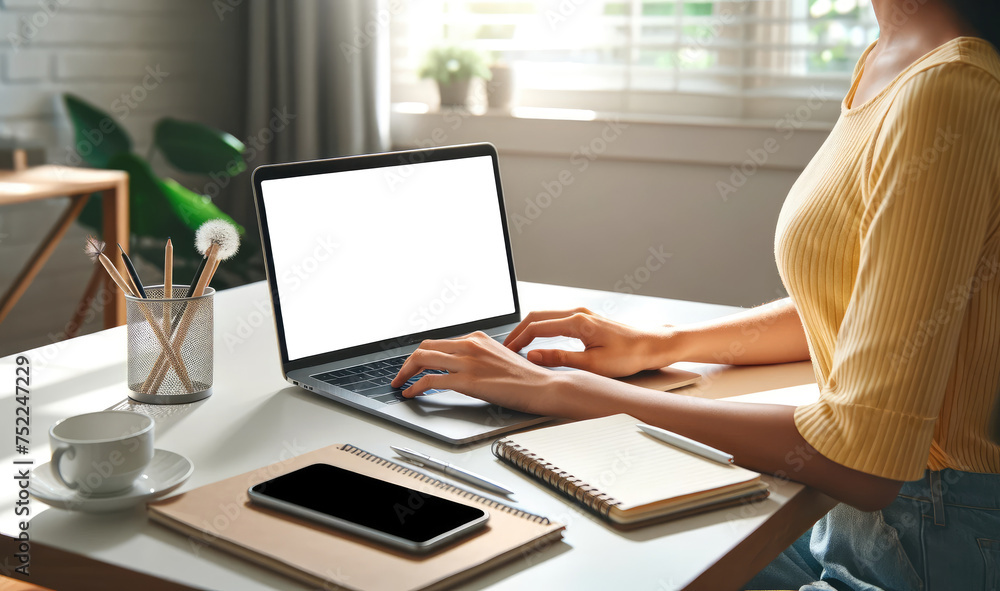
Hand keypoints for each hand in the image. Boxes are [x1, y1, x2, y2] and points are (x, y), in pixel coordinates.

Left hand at [390, 332, 570, 414]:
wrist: (541, 386)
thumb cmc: (525, 377)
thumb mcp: (498, 356)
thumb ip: (478, 356)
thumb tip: (461, 365)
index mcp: (477, 338)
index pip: (439, 342)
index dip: (422, 355)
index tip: (415, 364)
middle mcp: (470, 345)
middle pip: (425, 347)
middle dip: (408, 361)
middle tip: (401, 373)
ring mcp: (467, 362)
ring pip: (422, 359)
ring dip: (405, 372)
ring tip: (400, 383)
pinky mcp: (467, 380)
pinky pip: (430, 381)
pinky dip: (415, 387)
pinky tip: (411, 394)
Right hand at [503, 308, 671, 376]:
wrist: (652, 346)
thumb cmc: (628, 355)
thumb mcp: (592, 364)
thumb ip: (560, 359)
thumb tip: (533, 356)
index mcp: (577, 322)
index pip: (536, 327)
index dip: (518, 340)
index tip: (507, 352)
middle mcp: (577, 313)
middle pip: (537, 317)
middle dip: (518, 332)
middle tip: (506, 349)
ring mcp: (582, 314)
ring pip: (546, 317)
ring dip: (529, 329)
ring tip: (517, 346)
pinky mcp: (586, 319)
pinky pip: (556, 320)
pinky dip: (542, 329)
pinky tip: (538, 341)